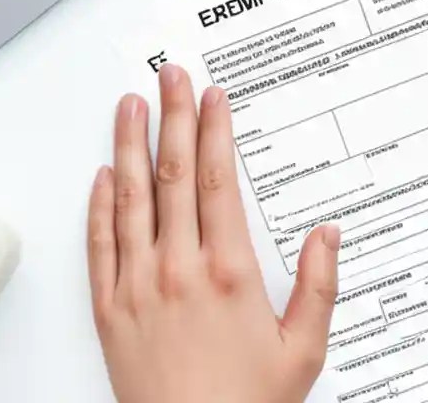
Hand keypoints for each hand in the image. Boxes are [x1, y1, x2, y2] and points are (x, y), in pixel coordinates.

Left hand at [87, 65, 340, 402]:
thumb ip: (318, 286)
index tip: (211, 97)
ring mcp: (137, 285)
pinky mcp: (108, 309)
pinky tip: (101, 175)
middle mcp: (178, 268)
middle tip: (168, 76)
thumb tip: (328, 234)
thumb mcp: (303, 350)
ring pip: (129, 197)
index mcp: (229, 271)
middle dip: (171, 117)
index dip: (212, 130)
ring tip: (128, 105)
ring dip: (127, 144)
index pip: (216, 180)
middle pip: (171, 174)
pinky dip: (99, 204)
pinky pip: (100, 243)